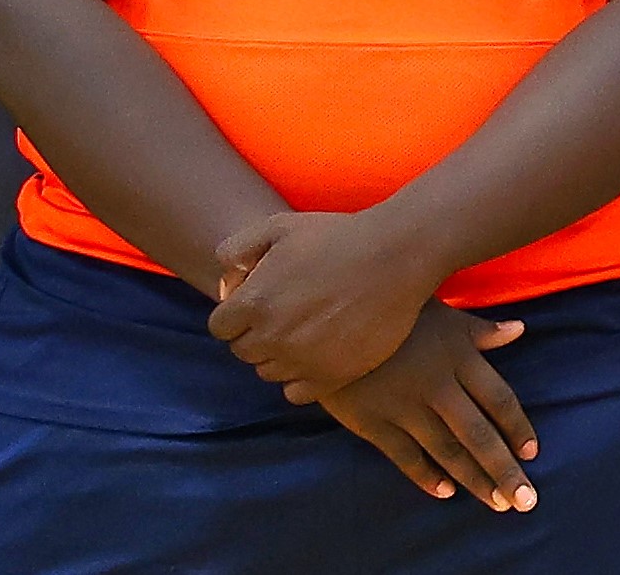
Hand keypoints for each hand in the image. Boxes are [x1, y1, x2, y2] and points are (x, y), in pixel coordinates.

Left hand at [210, 210, 441, 396]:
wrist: (398, 254)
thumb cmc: (339, 236)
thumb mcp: (278, 226)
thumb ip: (235, 250)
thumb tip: (227, 286)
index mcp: (254, 302)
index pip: (221, 328)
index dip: (238, 315)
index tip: (261, 303)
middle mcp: (273, 337)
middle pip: (243, 352)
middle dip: (257, 335)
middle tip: (287, 315)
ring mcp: (303, 359)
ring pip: (268, 372)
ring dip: (279, 356)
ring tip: (305, 333)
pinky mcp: (333, 375)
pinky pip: (296, 393)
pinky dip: (300, 379)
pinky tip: (317, 356)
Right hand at [311, 304, 536, 511]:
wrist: (326, 324)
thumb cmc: (390, 313)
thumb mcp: (440, 312)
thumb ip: (479, 329)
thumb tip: (519, 330)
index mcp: (458, 358)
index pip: (498, 399)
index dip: (517, 427)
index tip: (532, 452)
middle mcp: (437, 387)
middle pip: (478, 434)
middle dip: (504, 469)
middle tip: (525, 500)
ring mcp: (404, 408)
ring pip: (447, 450)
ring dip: (473, 480)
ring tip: (497, 503)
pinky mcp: (372, 422)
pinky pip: (404, 456)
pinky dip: (425, 476)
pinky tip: (445, 493)